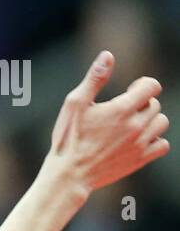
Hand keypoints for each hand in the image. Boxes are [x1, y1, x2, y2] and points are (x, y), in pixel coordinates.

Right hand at [46, 51, 169, 198]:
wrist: (70, 175)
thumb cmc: (68, 138)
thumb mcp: (75, 104)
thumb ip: (94, 78)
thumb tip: (108, 55)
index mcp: (121, 109)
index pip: (152, 86)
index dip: (143, 84)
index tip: (131, 89)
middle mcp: (136, 126)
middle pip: (155, 104)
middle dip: (143, 103)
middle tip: (123, 109)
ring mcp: (140, 144)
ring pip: (162, 123)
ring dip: (150, 120)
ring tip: (131, 124)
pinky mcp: (141, 159)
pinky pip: (163, 145)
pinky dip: (155, 140)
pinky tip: (137, 140)